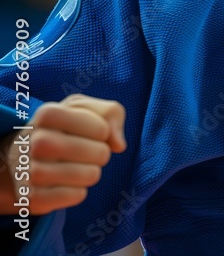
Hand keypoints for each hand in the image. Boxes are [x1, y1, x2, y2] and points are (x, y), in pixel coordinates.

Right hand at [1, 94, 125, 214]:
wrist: (19, 158)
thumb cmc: (61, 129)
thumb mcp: (84, 109)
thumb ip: (111, 113)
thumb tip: (119, 145)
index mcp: (48, 114)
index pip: (103, 129)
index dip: (102, 132)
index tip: (85, 132)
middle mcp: (36, 141)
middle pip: (101, 154)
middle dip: (100, 154)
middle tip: (84, 152)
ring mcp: (30, 172)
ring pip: (91, 176)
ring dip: (90, 172)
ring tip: (75, 166)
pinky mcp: (32, 198)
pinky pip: (77, 196)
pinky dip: (77, 191)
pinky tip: (63, 183)